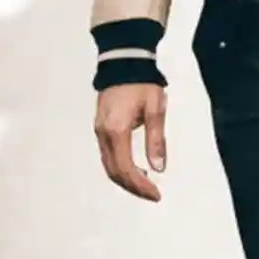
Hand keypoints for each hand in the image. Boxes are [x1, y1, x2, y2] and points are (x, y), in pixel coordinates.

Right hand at [93, 83, 166, 202]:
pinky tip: (136, 171)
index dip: (140, 185)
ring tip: (147, 187)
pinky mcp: (101, 128)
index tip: (156, 194)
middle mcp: (103, 134)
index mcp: (116, 131)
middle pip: (114, 172)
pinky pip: (108, 156)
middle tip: (153, 195)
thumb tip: (159, 168)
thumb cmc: (142, 84)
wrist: (123, 62)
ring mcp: (99, 131)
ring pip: (109, 166)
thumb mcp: (155, 110)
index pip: (126, 168)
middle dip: (133, 187)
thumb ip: (156, 140)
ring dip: (126, 180)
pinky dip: (120, 168)